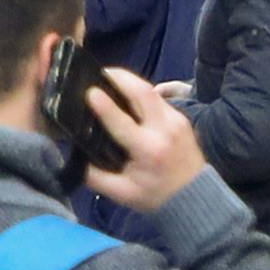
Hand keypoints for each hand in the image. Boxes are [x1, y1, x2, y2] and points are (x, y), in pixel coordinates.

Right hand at [77, 64, 208, 208]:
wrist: (195, 197)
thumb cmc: (155, 196)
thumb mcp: (122, 193)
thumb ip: (95, 177)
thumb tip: (74, 158)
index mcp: (148, 150)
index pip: (123, 122)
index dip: (104, 105)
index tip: (89, 92)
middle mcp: (164, 130)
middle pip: (143, 92)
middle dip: (120, 77)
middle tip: (99, 72)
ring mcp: (176, 120)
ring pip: (151, 91)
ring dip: (130, 81)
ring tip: (109, 78)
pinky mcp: (181, 118)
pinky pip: (158, 99)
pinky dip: (140, 93)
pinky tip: (127, 94)